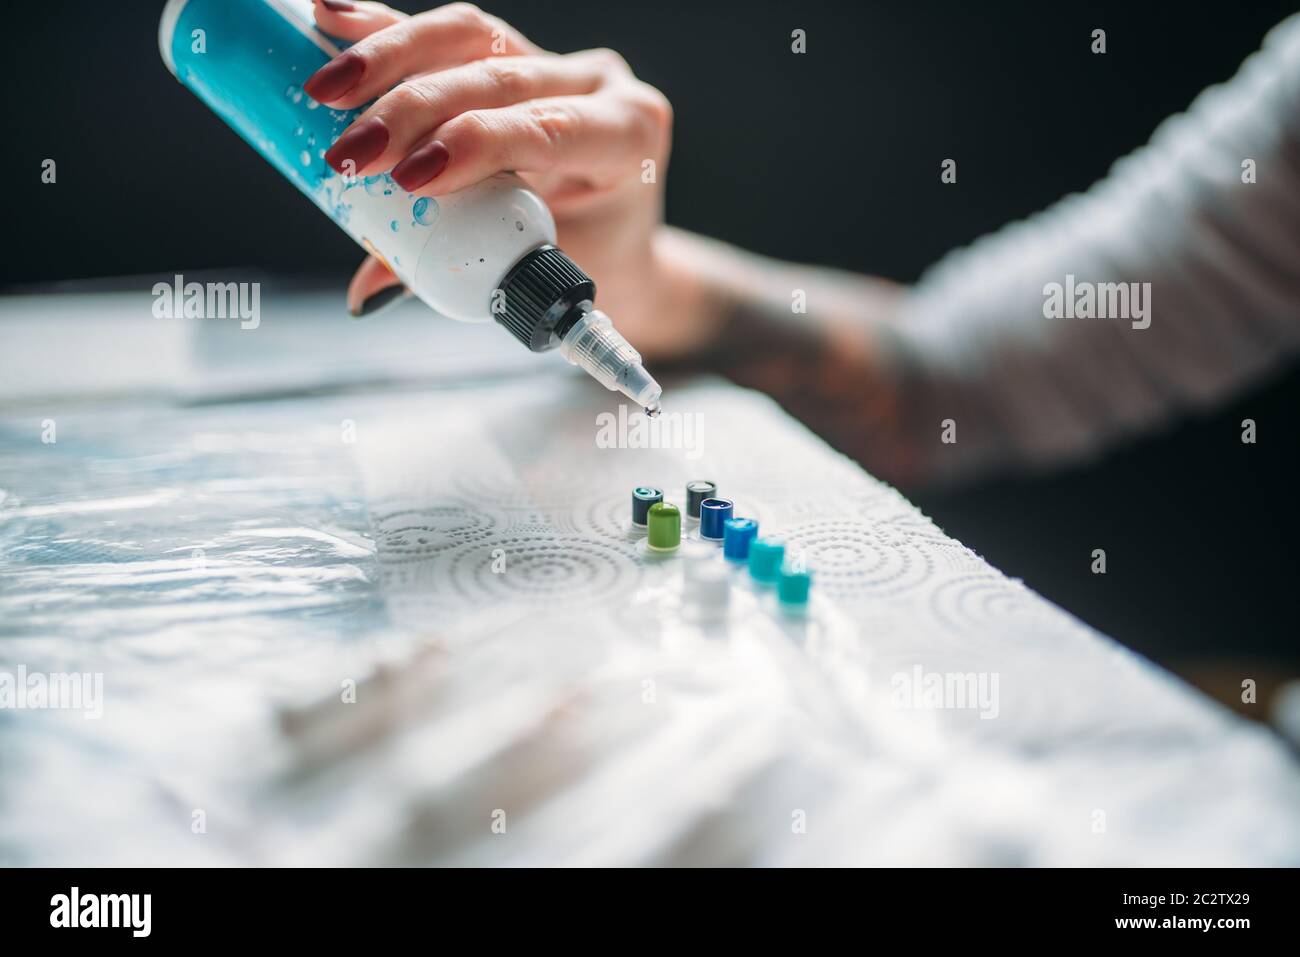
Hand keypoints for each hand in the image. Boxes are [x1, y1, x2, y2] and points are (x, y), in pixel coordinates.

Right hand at [307, 1, 705, 356]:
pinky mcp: (517, 52)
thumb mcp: (541, 272)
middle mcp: (600, 87)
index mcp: (627, 139)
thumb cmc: (590, 260)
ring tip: (326, 89)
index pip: (548, 127)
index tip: (411, 176)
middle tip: (352, 151)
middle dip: (415, 110)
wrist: (617, 242)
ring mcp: (559, 63)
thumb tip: (370, 290)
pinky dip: (391, 31)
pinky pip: (453, 37)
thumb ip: (459, 271)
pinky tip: (335, 16)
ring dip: (389, 58)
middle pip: (499, 76)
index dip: (476, 142)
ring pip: (472, 39)